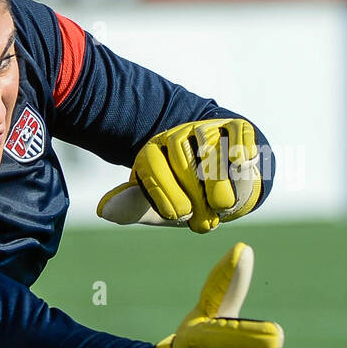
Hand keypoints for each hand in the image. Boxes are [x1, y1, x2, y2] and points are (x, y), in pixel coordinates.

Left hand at [97, 118, 261, 232]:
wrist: (225, 181)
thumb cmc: (188, 198)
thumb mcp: (159, 207)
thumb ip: (134, 208)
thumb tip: (103, 210)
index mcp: (152, 152)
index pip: (153, 167)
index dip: (168, 196)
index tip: (180, 216)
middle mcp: (176, 136)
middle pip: (184, 162)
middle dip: (196, 197)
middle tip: (204, 221)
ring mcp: (206, 128)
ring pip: (211, 151)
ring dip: (219, 185)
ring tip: (223, 206)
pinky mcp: (235, 126)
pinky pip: (238, 136)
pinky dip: (242, 153)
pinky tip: (244, 168)